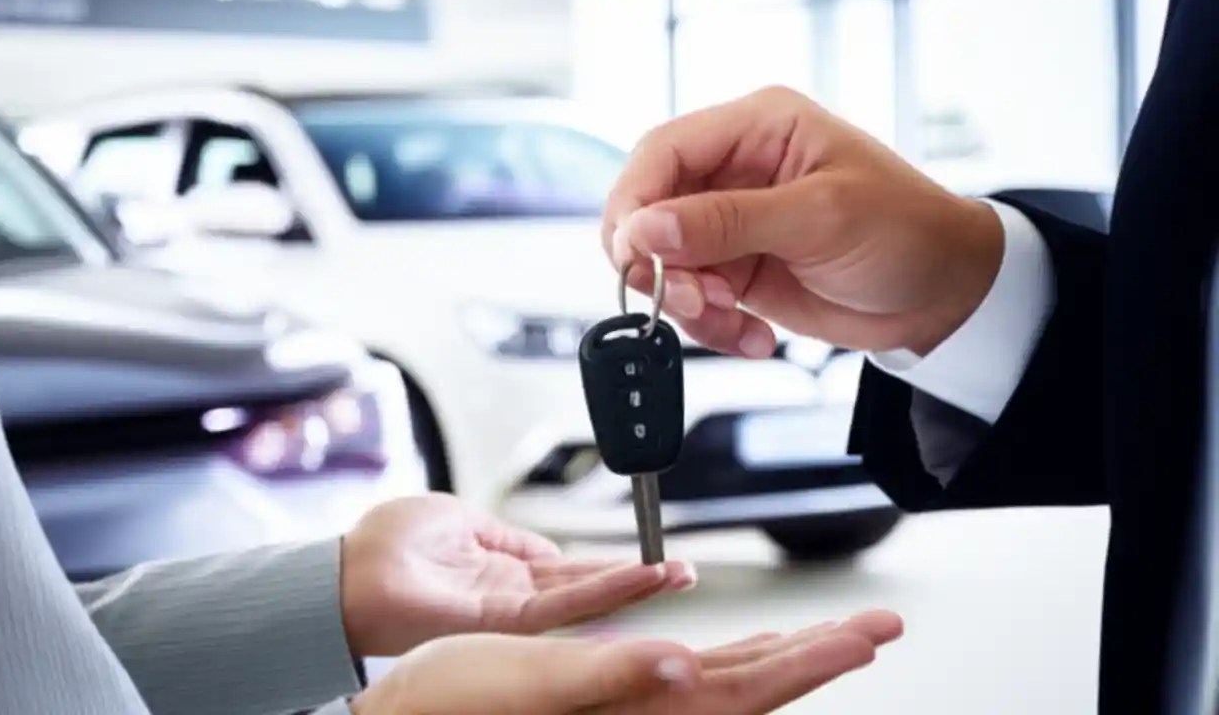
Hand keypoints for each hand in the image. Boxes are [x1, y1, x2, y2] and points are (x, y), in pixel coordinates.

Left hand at [340, 494, 695, 655]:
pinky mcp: (505, 621)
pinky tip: (640, 578)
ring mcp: (511, 612)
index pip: (569, 571)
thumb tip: (549, 548)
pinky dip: (607, 590)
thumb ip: (509, 536)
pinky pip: (566, 606)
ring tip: (679, 575)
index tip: (647, 555)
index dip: (609, 564)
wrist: (348, 573)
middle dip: (638, 580)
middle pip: (588, 588)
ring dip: (635, 586)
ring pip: (587, 601)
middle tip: (685, 572)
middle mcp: (513, 596)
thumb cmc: (387, 546)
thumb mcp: (460, 520)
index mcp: (503, 572)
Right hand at [352, 610, 902, 713]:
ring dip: (790, 654)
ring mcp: (636, 710)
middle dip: (823, 652)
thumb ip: (608, 675)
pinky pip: (695, 679)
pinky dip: (735, 659)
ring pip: (736, 682)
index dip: (817, 660)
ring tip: (839, 633)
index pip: (754, 691)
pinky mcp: (614, 696)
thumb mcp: (527, 682)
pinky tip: (747, 649)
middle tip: (879, 625)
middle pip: (761, 688)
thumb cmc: (453, 708)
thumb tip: (682, 666)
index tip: (870, 635)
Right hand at [603, 86, 1003, 357]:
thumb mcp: (818, 218)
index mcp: (757, 128)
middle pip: (651, 211)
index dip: (636, 201)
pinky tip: (752, 335)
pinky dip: (712, 328)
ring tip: (732, 321)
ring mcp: (733, 226)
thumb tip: (645, 229)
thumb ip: (726, 223)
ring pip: (664, 265)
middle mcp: (736, 172)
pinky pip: (693, 303)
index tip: (633, 250)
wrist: (945, 297)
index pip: (663, 151)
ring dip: (689, 306)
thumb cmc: (909, 232)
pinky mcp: (737, 272)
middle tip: (691, 299)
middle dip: (660, 264)